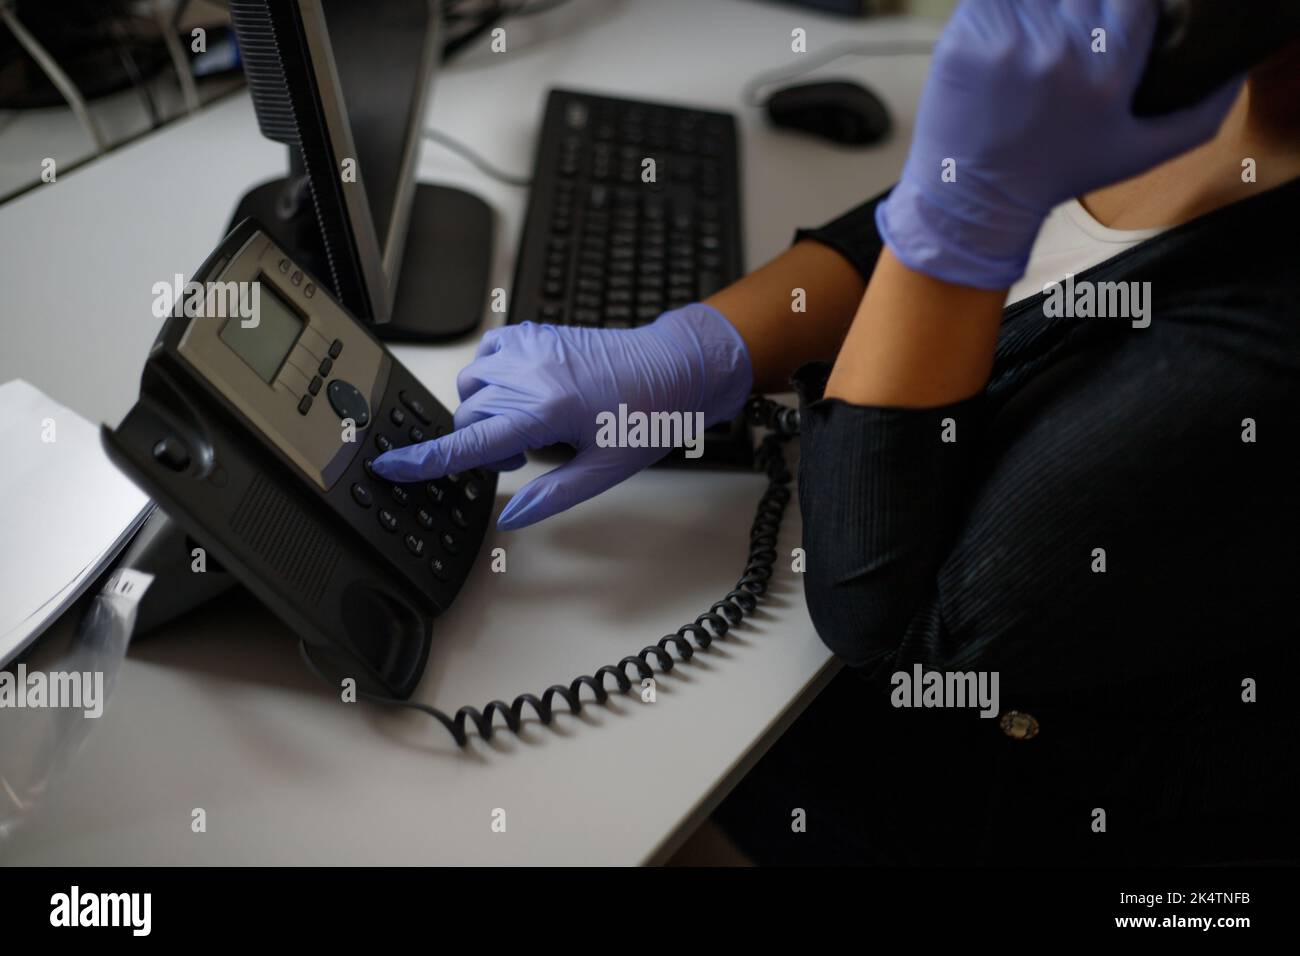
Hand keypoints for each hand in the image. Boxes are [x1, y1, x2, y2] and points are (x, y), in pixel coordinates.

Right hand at [369, 304, 752, 529]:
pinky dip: (493, 375)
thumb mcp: (604, 470)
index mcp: (544, 410)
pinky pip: (488, 353)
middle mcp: (529, 374)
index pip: (469, 441)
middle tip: (523, 456)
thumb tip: (511, 515)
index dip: (424, 459)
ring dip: (486, 410)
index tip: (389, 467)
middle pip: (468, 416)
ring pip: (473, 384)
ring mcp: (531, 348)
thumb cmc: (649, 414)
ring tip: (528, 424)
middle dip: (481, 443)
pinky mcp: (537, 332)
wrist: (676, 365)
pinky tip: (523, 391)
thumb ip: (552, 495)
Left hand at [877, 0, 1242, 288]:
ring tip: (1034, 45)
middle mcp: (1059, 53)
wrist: (975, 201)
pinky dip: (1000, 9)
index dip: (1124, 8)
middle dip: (1079, 11)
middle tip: (1066, 41)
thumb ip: (1199, 114)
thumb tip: (1232, 72)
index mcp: (1107, 75)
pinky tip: (1004, 37)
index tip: (1109, 26)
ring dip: (1040, 10)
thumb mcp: (1139, 153)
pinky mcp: (964, 40)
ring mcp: (1006, 44)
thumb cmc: (1057, 175)